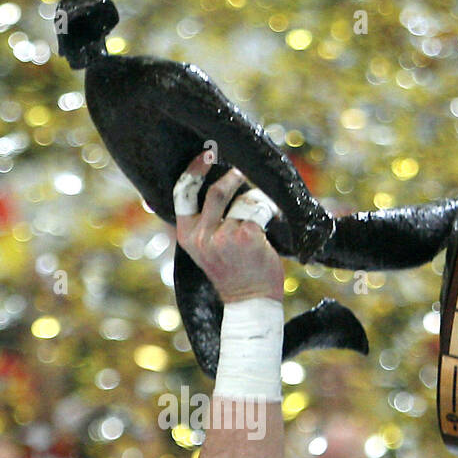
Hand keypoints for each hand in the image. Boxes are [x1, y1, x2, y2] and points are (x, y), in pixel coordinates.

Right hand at [173, 151, 284, 303]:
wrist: (250, 302)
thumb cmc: (234, 273)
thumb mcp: (207, 249)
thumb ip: (205, 223)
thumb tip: (214, 185)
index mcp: (187, 236)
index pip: (183, 194)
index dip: (194, 170)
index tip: (206, 154)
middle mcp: (201, 236)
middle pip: (215, 191)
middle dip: (234, 177)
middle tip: (244, 172)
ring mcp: (223, 236)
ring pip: (243, 200)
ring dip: (258, 201)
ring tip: (267, 211)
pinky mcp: (246, 236)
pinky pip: (258, 209)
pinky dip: (270, 210)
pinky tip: (275, 219)